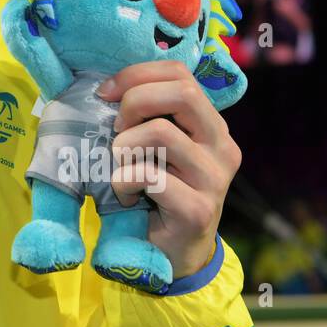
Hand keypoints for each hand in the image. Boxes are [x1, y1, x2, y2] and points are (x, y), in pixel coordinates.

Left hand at [97, 61, 242, 278]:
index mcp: (210, 125)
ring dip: (124, 147)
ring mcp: (214, 179)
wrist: (174, 252)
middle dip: (135, 102)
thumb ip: (146, 117)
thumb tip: (105, 88)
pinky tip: (126, 195)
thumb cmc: (156, 191)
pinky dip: (123, 181)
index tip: (106, 93)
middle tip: (117, 129)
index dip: (137, 74)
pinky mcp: (198, 209)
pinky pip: (150, 176)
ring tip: (120, 168)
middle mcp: (221, 146)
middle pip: (182, 93)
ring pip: (161, 133)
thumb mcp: (154, 147)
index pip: (180, 74)